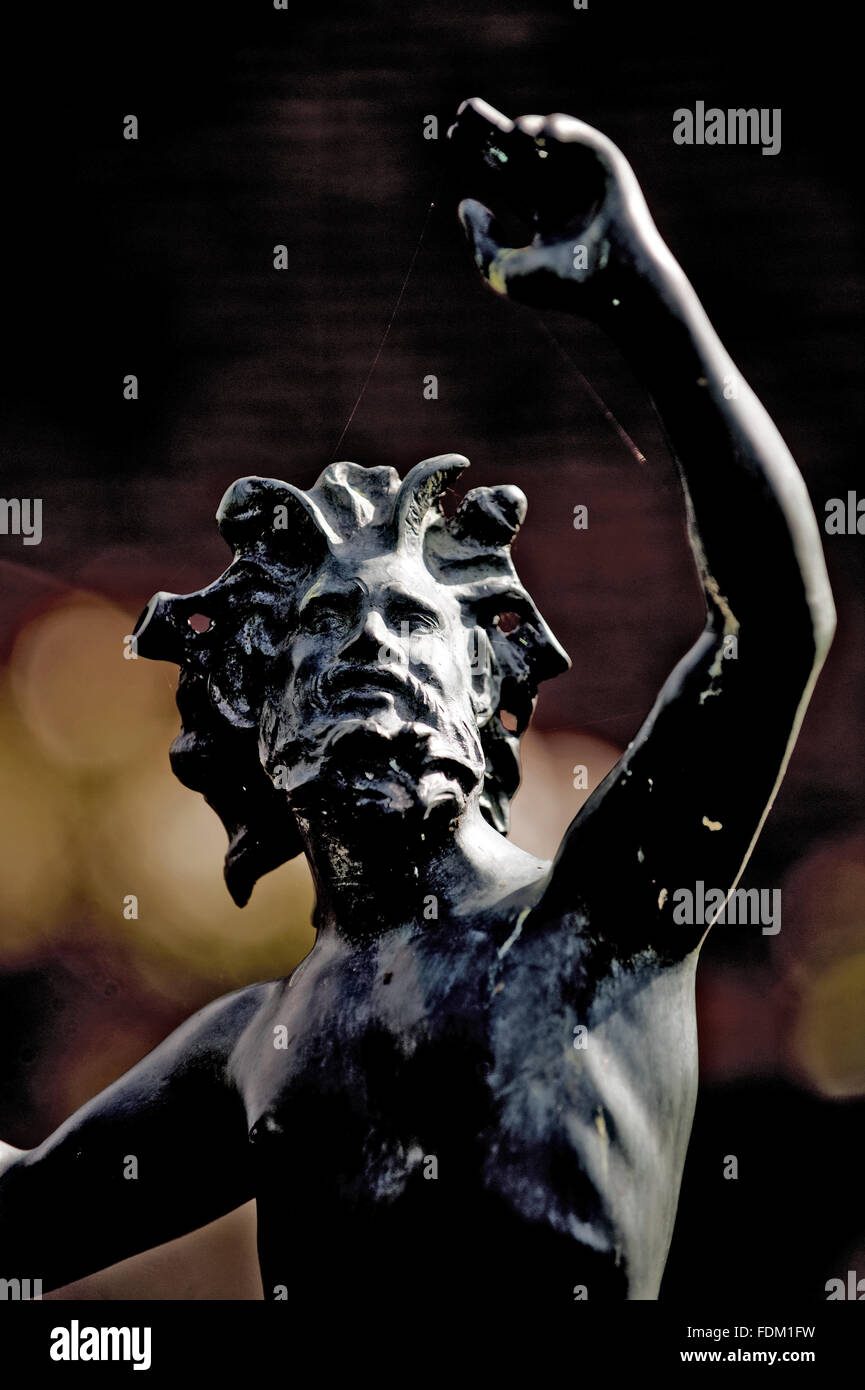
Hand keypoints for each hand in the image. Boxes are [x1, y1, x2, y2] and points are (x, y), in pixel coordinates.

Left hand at [448, 97, 664, 316]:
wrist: (613, 286)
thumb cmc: (561, 288)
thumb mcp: (505, 271)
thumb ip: (480, 242)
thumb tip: (464, 204)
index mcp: (540, 217)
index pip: (504, 176)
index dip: (479, 154)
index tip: (452, 134)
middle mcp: (560, 194)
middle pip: (519, 153)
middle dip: (492, 131)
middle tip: (464, 109)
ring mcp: (584, 179)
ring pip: (546, 143)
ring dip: (522, 129)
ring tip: (503, 130)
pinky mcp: (608, 167)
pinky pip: (580, 139)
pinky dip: (561, 129)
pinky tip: (535, 131)